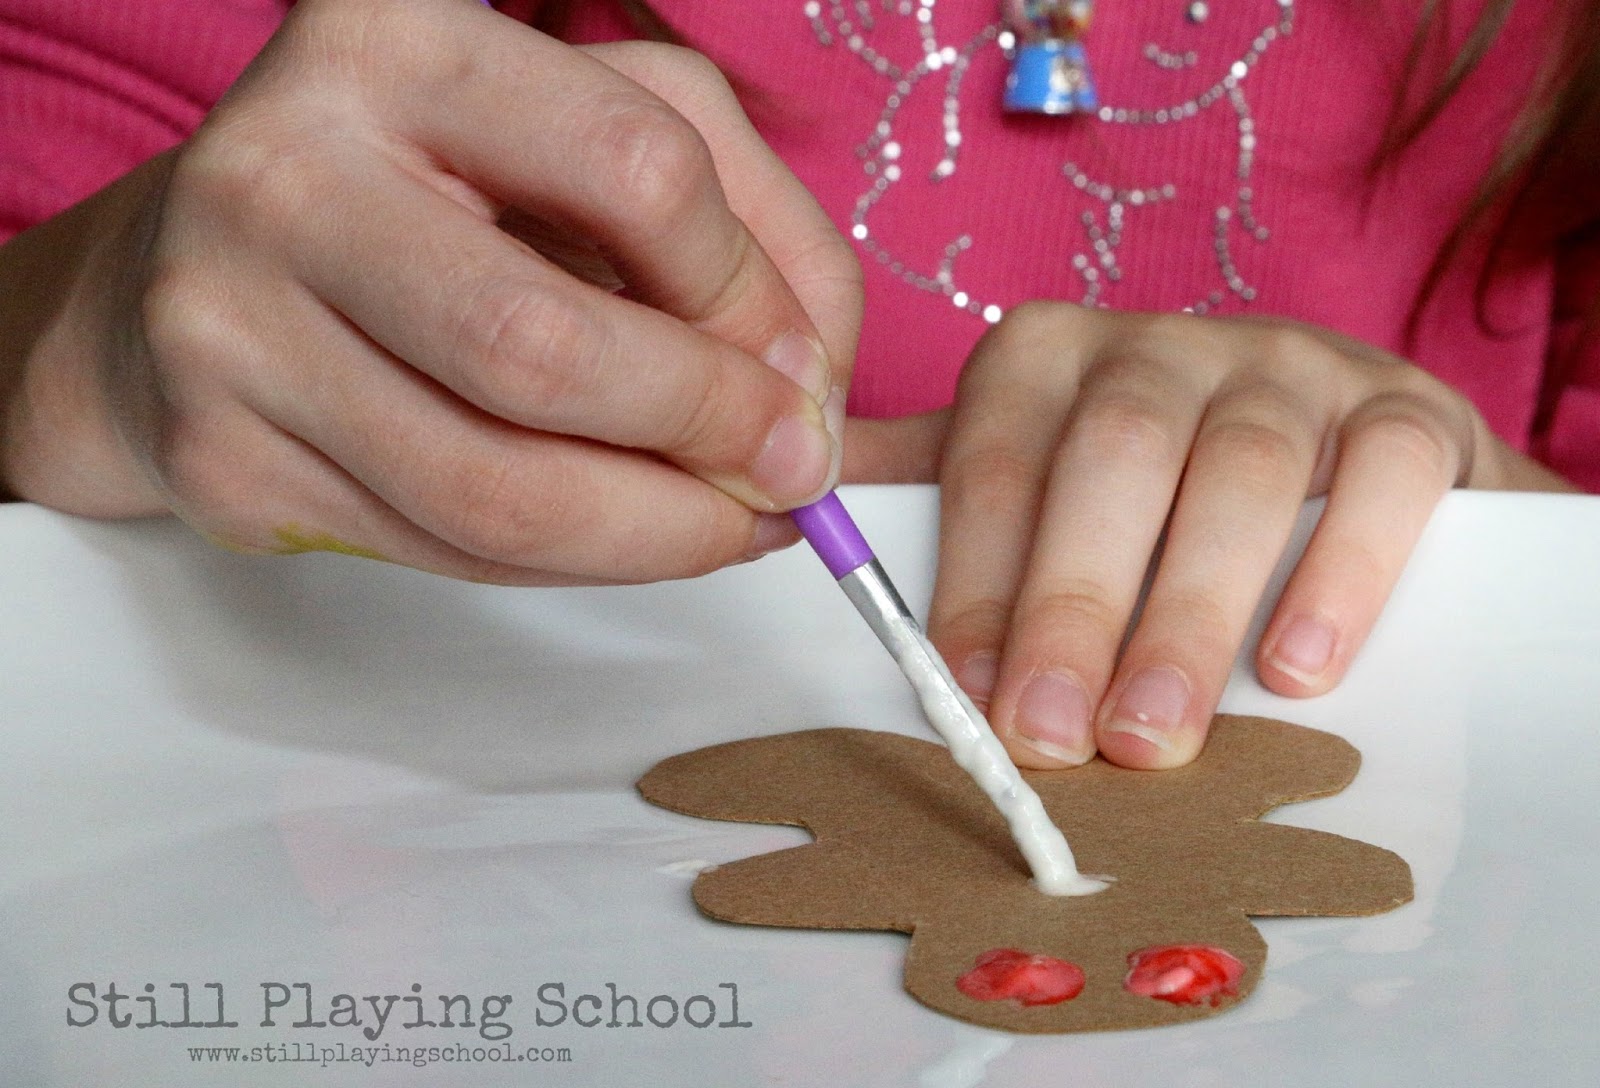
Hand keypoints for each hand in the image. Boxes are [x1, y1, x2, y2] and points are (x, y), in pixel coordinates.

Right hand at [0, 0, 859, 584]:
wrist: (200, 269)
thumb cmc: (433, 192)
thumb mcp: (596, 140)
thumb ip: (741, 228)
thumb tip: (809, 391)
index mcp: (399, 41)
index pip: (636, 170)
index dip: (750, 295)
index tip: (801, 370)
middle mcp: (285, 174)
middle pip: (544, 349)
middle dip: (708, 433)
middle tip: (789, 476)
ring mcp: (227, 327)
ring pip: (495, 488)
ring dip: (657, 532)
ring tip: (730, 523)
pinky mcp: (220, 460)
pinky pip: (446, 551)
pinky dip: (570, 562)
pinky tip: (620, 532)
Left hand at [846, 302, 1573, 768]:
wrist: (1342, 455)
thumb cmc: (1155, 490)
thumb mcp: (1039, 481)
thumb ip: (942, 501)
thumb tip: (792, 516)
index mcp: (1048, 356)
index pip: (994, 458)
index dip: (978, 579)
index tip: (970, 698)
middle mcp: (1161, 343)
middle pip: (1109, 457)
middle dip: (1072, 602)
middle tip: (1054, 735)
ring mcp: (1286, 365)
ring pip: (1235, 469)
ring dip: (1188, 610)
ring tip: (1153, 730)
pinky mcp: (1402, 408)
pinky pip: (1379, 474)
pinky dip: (1340, 570)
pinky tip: (1300, 670)